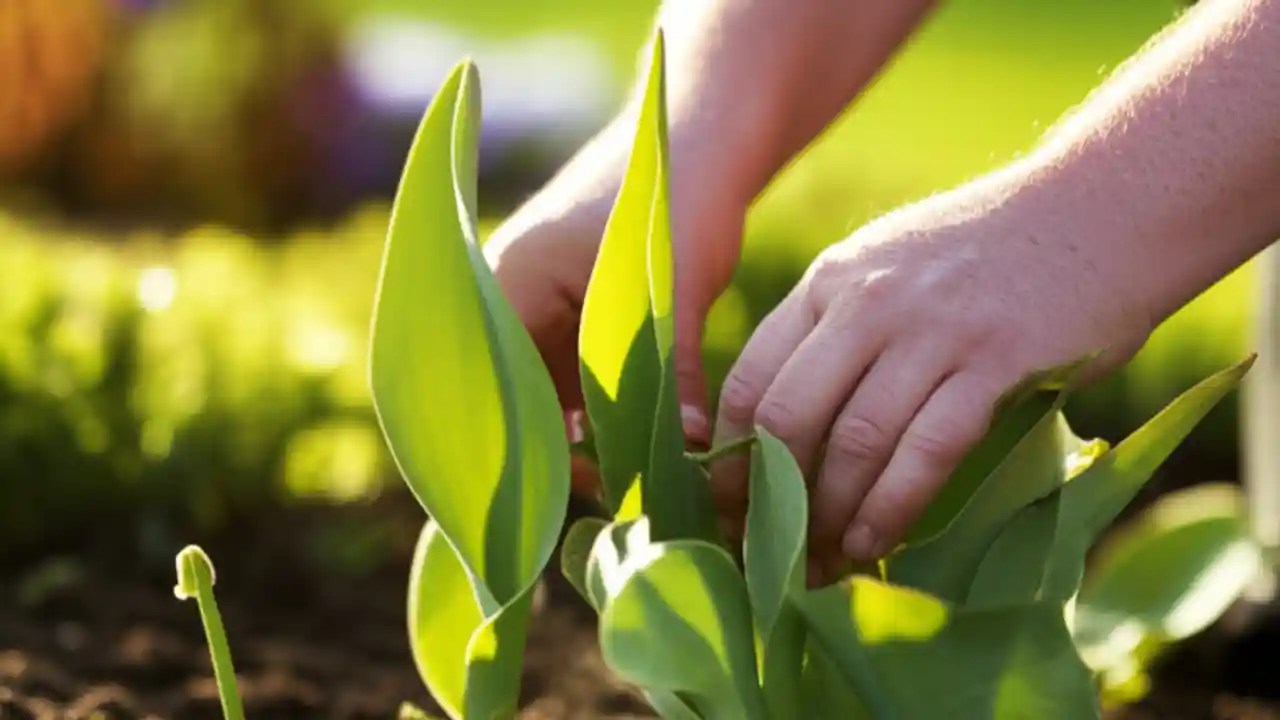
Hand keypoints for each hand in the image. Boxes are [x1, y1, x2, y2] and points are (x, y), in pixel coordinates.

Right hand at [485, 120, 746, 491]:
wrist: (699, 146)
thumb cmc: (675, 197)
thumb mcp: (673, 291)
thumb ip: (674, 372)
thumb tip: (689, 450)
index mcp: (504, 287)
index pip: (486, 387)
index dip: (521, 446)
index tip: (575, 490)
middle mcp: (506, 306)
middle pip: (513, 402)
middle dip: (558, 452)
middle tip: (615, 493)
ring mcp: (537, 318)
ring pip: (548, 402)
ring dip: (588, 440)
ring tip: (635, 480)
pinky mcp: (571, 327)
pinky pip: (577, 389)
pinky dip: (607, 418)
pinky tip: (642, 449)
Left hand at [709, 169, 1154, 568]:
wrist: (1100, 206)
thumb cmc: (987, 249)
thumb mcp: (889, 262)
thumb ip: (836, 324)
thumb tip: (785, 421)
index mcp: (829, 280)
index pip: (750, 377)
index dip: (728, 455)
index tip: (728, 506)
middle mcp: (868, 301)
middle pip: (790, 418)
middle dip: (770, 497)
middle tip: (769, 548)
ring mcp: (932, 329)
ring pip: (855, 442)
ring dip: (831, 516)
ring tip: (823, 562)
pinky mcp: (996, 360)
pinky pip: (926, 451)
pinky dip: (892, 508)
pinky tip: (874, 542)